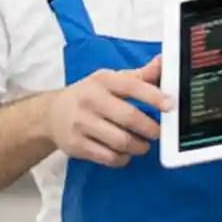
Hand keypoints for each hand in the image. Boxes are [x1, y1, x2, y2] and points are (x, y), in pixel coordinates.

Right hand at [45, 56, 174, 167]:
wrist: (50, 115)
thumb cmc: (89, 95)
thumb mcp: (110, 80)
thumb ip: (138, 76)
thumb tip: (164, 62)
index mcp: (102, 80)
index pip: (131, 86)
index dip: (153, 96)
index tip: (170, 105)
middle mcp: (90, 100)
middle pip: (129, 117)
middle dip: (150, 129)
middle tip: (158, 133)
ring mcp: (81, 124)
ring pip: (120, 141)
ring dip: (138, 147)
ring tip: (143, 145)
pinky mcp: (76, 146)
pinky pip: (108, 157)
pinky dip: (122, 158)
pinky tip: (125, 153)